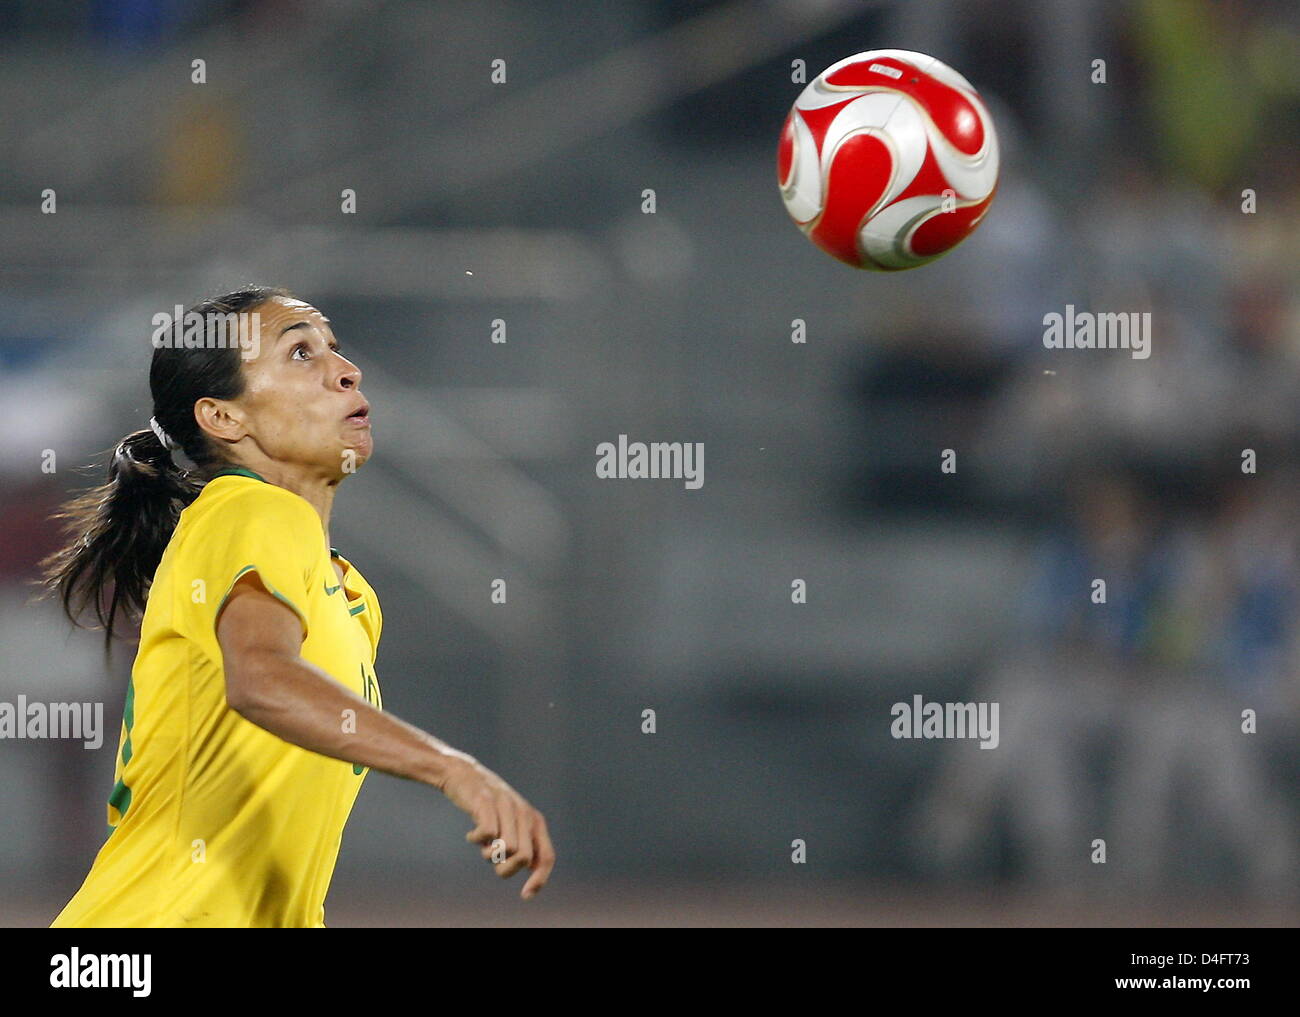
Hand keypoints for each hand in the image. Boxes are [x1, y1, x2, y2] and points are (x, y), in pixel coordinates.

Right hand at [439, 756, 555, 899]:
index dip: (539, 879)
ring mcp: (506, 806)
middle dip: (506, 869)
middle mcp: (524, 813)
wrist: (464, 775)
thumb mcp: (511, 824)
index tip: (525, 896)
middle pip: (524, 858)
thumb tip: (534, 873)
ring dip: (489, 854)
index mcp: (534, 821)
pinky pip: (486, 834)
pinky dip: (476, 839)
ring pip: (506, 848)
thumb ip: (524, 845)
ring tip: (482, 844)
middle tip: (491, 859)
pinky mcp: (486, 802)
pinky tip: (471, 835)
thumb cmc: (489, 807)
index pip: (546, 856)